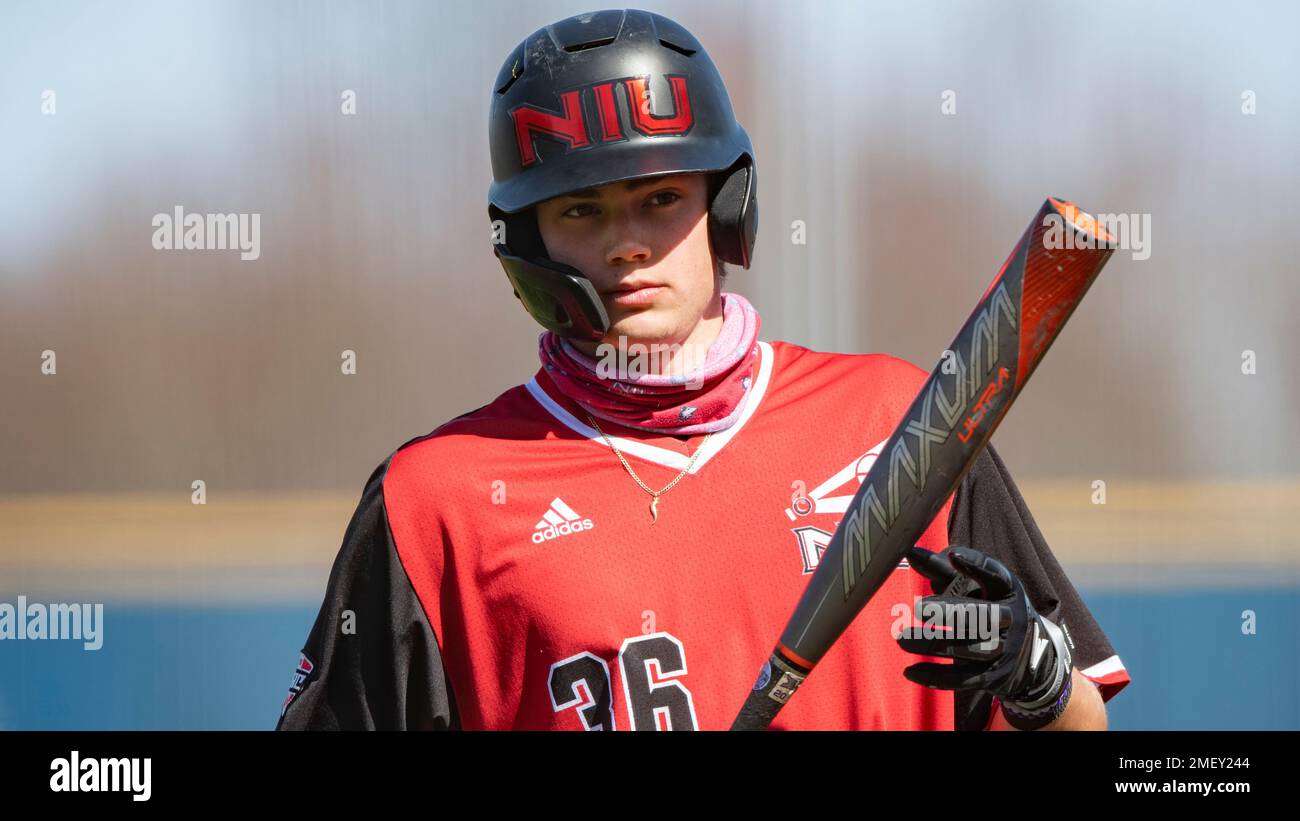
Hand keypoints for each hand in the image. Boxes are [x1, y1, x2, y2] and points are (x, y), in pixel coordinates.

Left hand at [895, 545, 1074, 729]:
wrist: (1027, 657)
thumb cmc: (986, 607)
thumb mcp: (971, 587)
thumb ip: (941, 570)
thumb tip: (909, 551)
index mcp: (1008, 590)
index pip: (996, 575)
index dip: (977, 564)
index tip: (953, 555)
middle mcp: (1010, 619)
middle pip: (980, 614)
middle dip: (950, 612)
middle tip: (919, 608)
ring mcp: (1004, 649)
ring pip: (967, 648)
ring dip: (932, 644)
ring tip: (901, 639)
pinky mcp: (993, 676)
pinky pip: (963, 678)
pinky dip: (936, 676)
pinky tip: (910, 671)